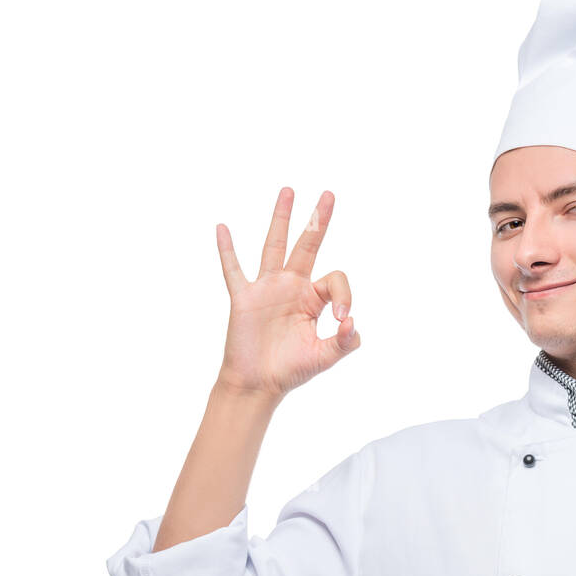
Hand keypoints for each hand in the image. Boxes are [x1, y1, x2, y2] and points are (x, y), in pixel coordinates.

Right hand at [214, 187, 359, 398]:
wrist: (258, 384)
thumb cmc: (291, 370)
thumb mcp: (325, 357)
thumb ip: (346, 342)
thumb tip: (353, 323)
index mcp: (313, 299)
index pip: (334, 279)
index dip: (344, 295)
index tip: (343, 319)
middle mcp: (291, 287)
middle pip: (307, 245)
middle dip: (318, 220)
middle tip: (330, 194)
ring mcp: (266, 289)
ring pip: (274, 246)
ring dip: (282, 218)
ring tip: (289, 191)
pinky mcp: (244, 298)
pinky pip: (233, 270)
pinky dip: (227, 250)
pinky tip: (222, 227)